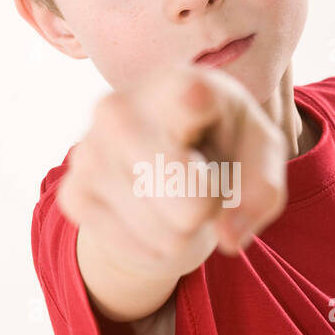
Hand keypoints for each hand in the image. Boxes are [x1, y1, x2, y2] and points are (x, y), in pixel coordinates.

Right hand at [56, 61, 288, 282]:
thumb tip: (229, 237)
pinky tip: (148, 209)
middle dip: (209, 207)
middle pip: (193, 204)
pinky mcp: (72, 194)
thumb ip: (262, 187)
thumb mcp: (259, 153)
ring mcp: (88, 152)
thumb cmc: (218, 144)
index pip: (189, 97)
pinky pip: (142, 251)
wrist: (156, 160)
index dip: (195, 106)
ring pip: (169, 235)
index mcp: (176, 83)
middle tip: (200, 178)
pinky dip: (157, 244)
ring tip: (173, 192)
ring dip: (182, 228)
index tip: (195, 99)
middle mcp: (120, 108)